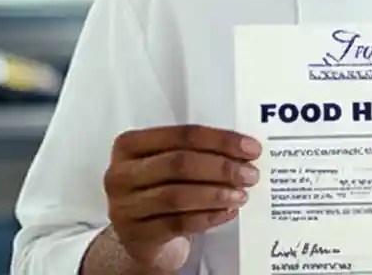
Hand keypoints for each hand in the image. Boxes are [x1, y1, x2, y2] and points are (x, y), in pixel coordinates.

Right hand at [103, 125, 261, 271]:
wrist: (142, 236)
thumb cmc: (161, 190)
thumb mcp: (169, 166)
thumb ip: (198, 153)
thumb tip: (245, 152)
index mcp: (129, 145)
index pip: (182, 135)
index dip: (220, 140)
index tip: (251, 148)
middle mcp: (120, 174)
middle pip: (179, 164)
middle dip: (221, 168)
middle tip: (250, 174)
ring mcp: (124, 206)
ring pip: (177, 196)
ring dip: (216, 194)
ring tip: (241, 195)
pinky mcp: (136, 235)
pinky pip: (178, 224)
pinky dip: (208, 217)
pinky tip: (227, 213)